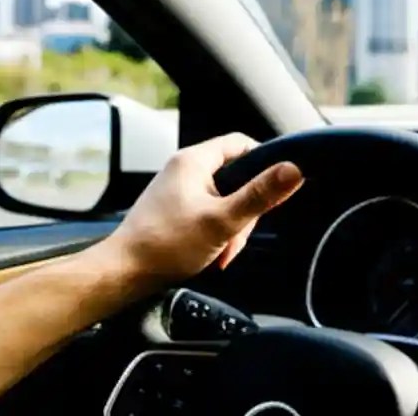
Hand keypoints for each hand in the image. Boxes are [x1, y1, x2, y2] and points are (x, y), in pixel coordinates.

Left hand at [99, 132, 303, 289]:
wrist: (123, 274)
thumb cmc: (165, 245)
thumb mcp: (222, 221)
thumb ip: (260, 195)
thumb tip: (294, 170)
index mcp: (194, 161)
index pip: (241, 144)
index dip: (265, 163)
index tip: (276, 189)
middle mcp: (184, 170)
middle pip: (237, 178)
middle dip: (245, 211)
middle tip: (238, 236)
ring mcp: (178, 191)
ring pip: (225, 201)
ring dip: (231, 228)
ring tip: (222, 252)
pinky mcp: (175, 211)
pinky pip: (209, 214)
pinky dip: (217, 234)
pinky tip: (213, 254)